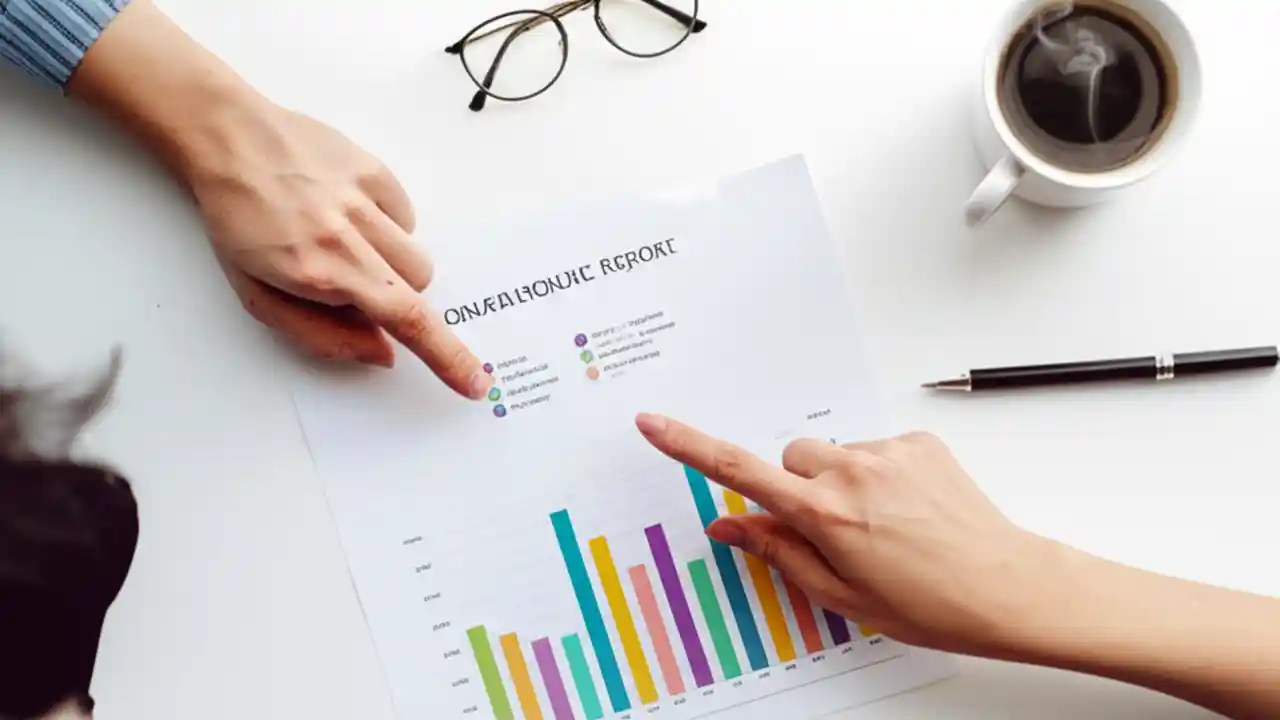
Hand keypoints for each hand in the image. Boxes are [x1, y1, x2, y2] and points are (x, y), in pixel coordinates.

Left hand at [67, 0, 490, 398]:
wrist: (228, 139)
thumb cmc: (235, 222)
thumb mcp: (257, 296)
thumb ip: (320, 335)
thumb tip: (383, 352)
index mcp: (318, 270)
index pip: (403, 318)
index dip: (446, 356)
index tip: (474, 382)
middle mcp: (347, 233)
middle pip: (418, 288)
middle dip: (397, 299)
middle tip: (356, 286)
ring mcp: (363, 197)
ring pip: (416, 255)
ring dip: (393, 265)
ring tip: (349, 244)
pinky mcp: (374, 168)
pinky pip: (405, 215)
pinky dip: (387, 226)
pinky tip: (351, 213)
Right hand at [634, 414, 1056, 655]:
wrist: (1006, 587)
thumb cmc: (928, 604)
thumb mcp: (841, 594)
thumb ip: (778, 552)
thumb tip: (731, 525)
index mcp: (825, 514)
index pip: (740, 472)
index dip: (689, 446)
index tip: (654, 424)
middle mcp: (852, 472)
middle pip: (792, 459)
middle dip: (799, 488)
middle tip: (835, 530)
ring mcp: (888, 452)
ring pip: (835, 453)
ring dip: (842, 480)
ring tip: (882, 524)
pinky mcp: (918, 441)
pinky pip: (875, 448)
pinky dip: (880, 473)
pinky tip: (907, 508)